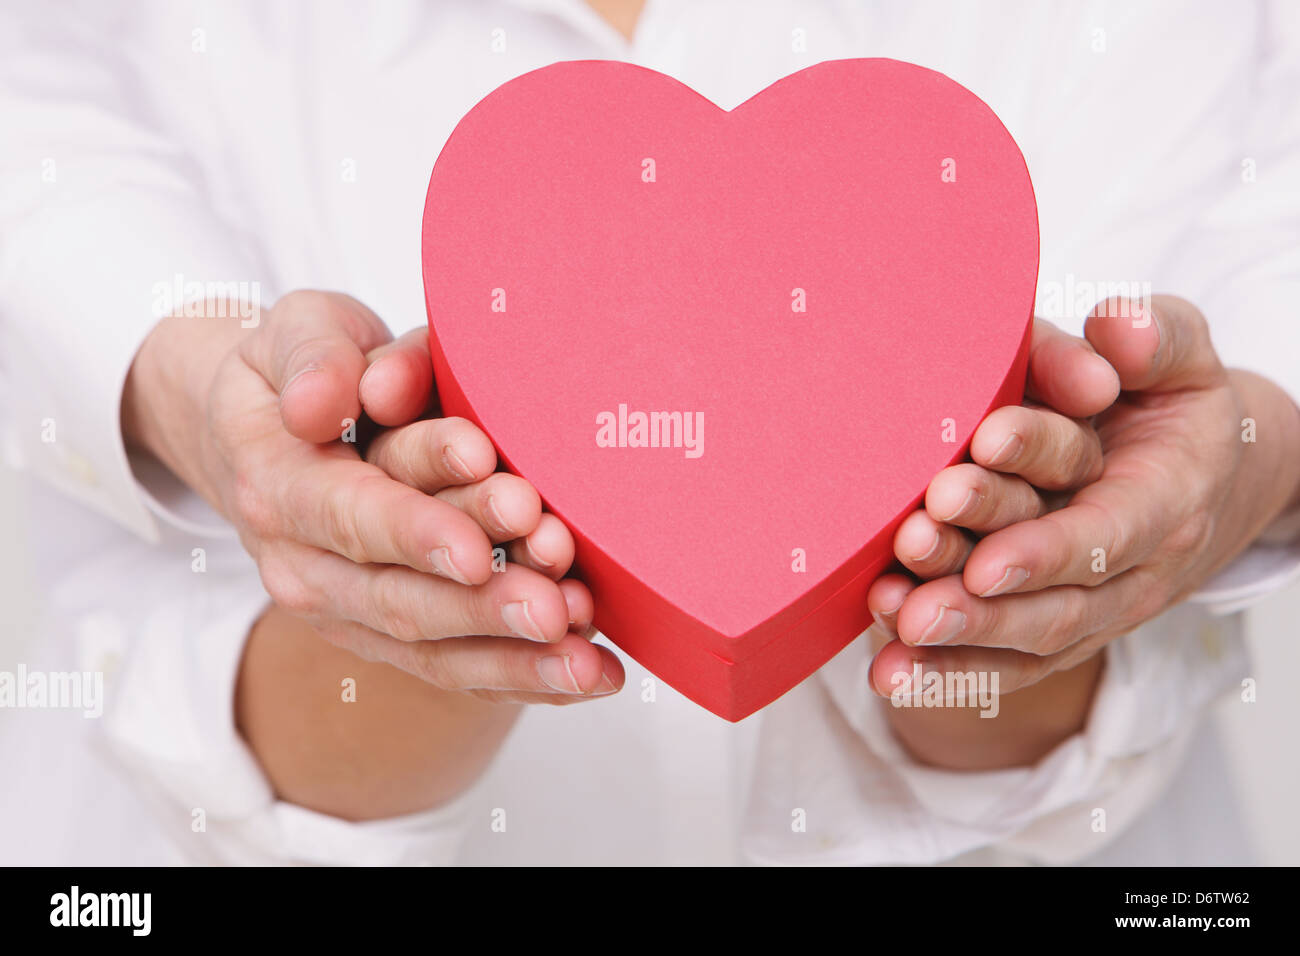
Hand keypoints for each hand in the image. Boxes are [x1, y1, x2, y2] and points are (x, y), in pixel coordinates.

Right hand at [123, 289, 622, 702]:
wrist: (272, 430)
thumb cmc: (312, 368)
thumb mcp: (299, 329)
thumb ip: (313, 357)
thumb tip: (318, 405)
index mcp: (278, 485)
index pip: (349, 515)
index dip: (413, 533)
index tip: (477, 548)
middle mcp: (303, 565)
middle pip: (398, 596)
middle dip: (484, 605)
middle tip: (556, 602)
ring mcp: (345, 610)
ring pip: (432, 648)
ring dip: (513, 655)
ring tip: (583, 656)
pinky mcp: (387, 634)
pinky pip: (456, 668)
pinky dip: (525, 676)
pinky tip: (591, 675)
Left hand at [869, 296, 1299, 699]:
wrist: (1203, 478)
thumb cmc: (1170, 405)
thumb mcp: (1184, 357)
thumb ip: (1157, 339)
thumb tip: (1116, 329)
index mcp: (1164, 499)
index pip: (1105, 534)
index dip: (1047, 550)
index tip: (986, 557)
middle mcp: (1131, 570)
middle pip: (1056, 598)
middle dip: (983, 592)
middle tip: (913, 560)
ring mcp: (1091, 607)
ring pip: (1025, 639)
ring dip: (957, 637)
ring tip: (893, 617)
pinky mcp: (1052, 628)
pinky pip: (1003, 664)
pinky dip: (946, 673)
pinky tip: (889, 674)